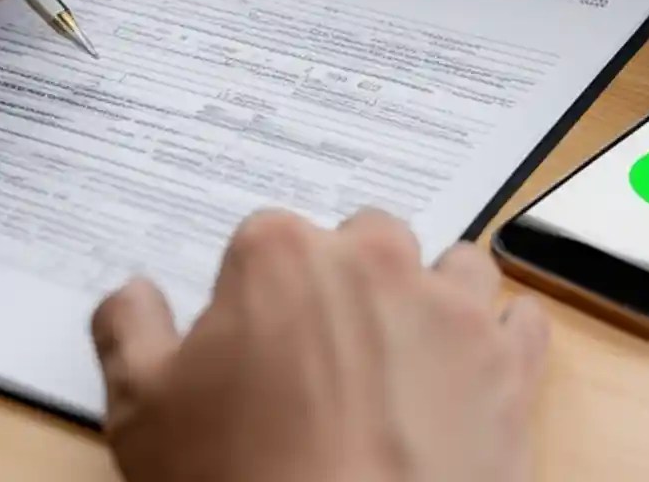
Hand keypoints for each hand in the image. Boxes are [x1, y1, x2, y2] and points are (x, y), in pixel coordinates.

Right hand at [92, 208, 549, 481]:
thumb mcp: (141, 410)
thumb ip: (127, 330)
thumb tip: (132, 294)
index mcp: (282, 256)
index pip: (266, 237)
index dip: (256, 289)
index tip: (254, 337)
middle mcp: (374, 261)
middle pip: (365, 238)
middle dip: (349, 279)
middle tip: (328, 350)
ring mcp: (451, 309)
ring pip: (453, 264)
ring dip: (433, 292)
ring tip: (406, 352)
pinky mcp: (509, 366)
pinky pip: (522, 319)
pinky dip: (503, 334)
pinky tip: (476, 366)